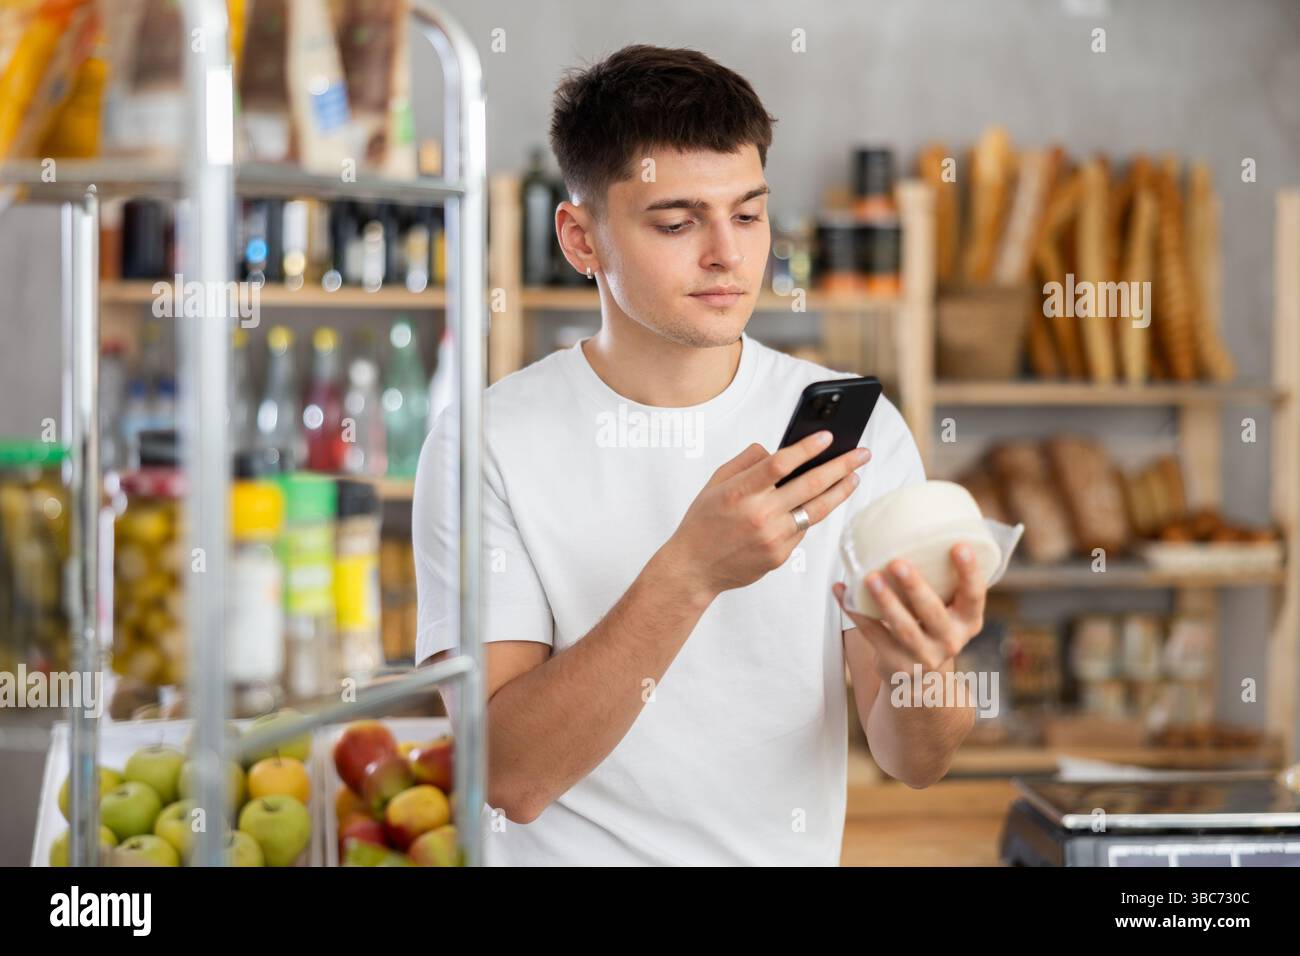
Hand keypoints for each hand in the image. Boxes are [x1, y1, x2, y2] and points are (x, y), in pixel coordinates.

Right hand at [659, 432, 870, 597]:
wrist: (693, 568)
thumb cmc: (703, 521)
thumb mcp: (716, 482)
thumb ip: (746, 462)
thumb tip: (777, 449)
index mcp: (741, 491)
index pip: (781, 463)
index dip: (807, 448)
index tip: (829, 436)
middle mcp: (760, 514)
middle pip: (811, 485)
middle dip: (842, 466)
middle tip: (862, 453)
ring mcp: (772, 538)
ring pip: (817, 509)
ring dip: (841, 491)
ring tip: (855, 477)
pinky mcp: (780, 556)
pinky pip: (802, 530)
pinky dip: (811, 514)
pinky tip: (820, 503)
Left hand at [833, 543, 986, 681]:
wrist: (919, 680)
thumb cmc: (930, 626)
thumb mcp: (947, 608)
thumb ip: (941, 580)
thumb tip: (915, 523)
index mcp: (968, 620)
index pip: (974, 595)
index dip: (969, 572)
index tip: (959, 546)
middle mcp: (951, 640)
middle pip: (932, 611)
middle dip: (914, 586)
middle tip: (898, 562)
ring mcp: (924, 656)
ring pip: (902, 627)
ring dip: (884, 601)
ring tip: (870, 578)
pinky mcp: (896, 664)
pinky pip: (872, 634)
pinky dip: (855, 611)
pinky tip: (842, 591)